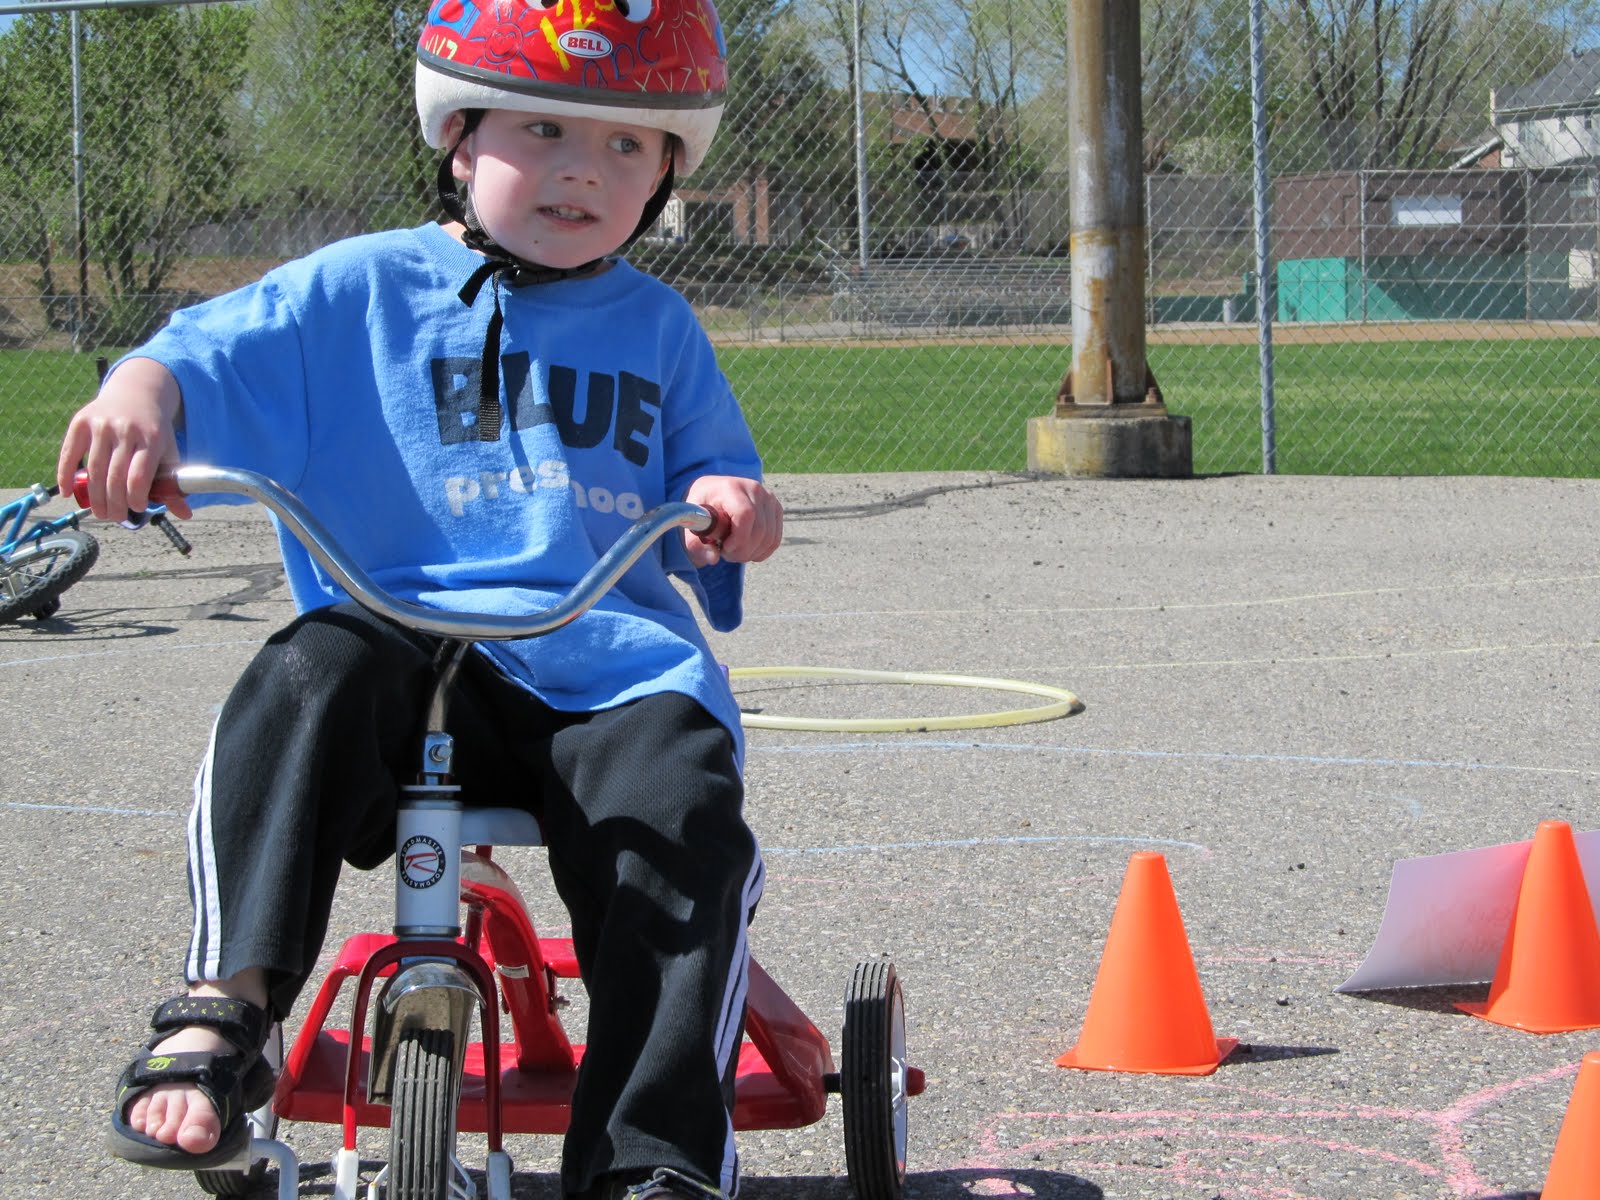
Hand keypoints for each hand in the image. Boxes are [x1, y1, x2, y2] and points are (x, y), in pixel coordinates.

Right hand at [57, 358, 190, 521]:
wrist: (135, 393)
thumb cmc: (154, 431)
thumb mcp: (168, 451)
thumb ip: (174, 483)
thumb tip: (185, 514)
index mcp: (152, 438)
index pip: (139, 476)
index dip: (136, 498)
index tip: (137, 509)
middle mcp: (126, 430)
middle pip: (115, 476)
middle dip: (115, 503)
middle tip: (115, 517)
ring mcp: (101, 424)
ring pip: (94, 469)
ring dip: (94, 497)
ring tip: (100, 512)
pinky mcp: (80, 422)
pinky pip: (69, 453)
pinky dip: (66, 475)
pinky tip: (68, 492)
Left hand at [682, 476, 782, 567]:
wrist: (712, 493)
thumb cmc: (701, 508)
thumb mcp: (691, 523)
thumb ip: (695, 544)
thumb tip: (713, 558)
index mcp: (730, 488)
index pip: (745, 514)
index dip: (738, 538)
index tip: (724, 548)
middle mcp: (754, 489)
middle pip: (760, 529)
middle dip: (742, 551)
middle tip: (725, 554)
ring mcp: (769, 498)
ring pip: (769, 538)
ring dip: (751, 553)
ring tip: (733, 551)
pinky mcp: (776, 509)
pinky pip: (775, 539)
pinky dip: (761, 552)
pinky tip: (746, 551)